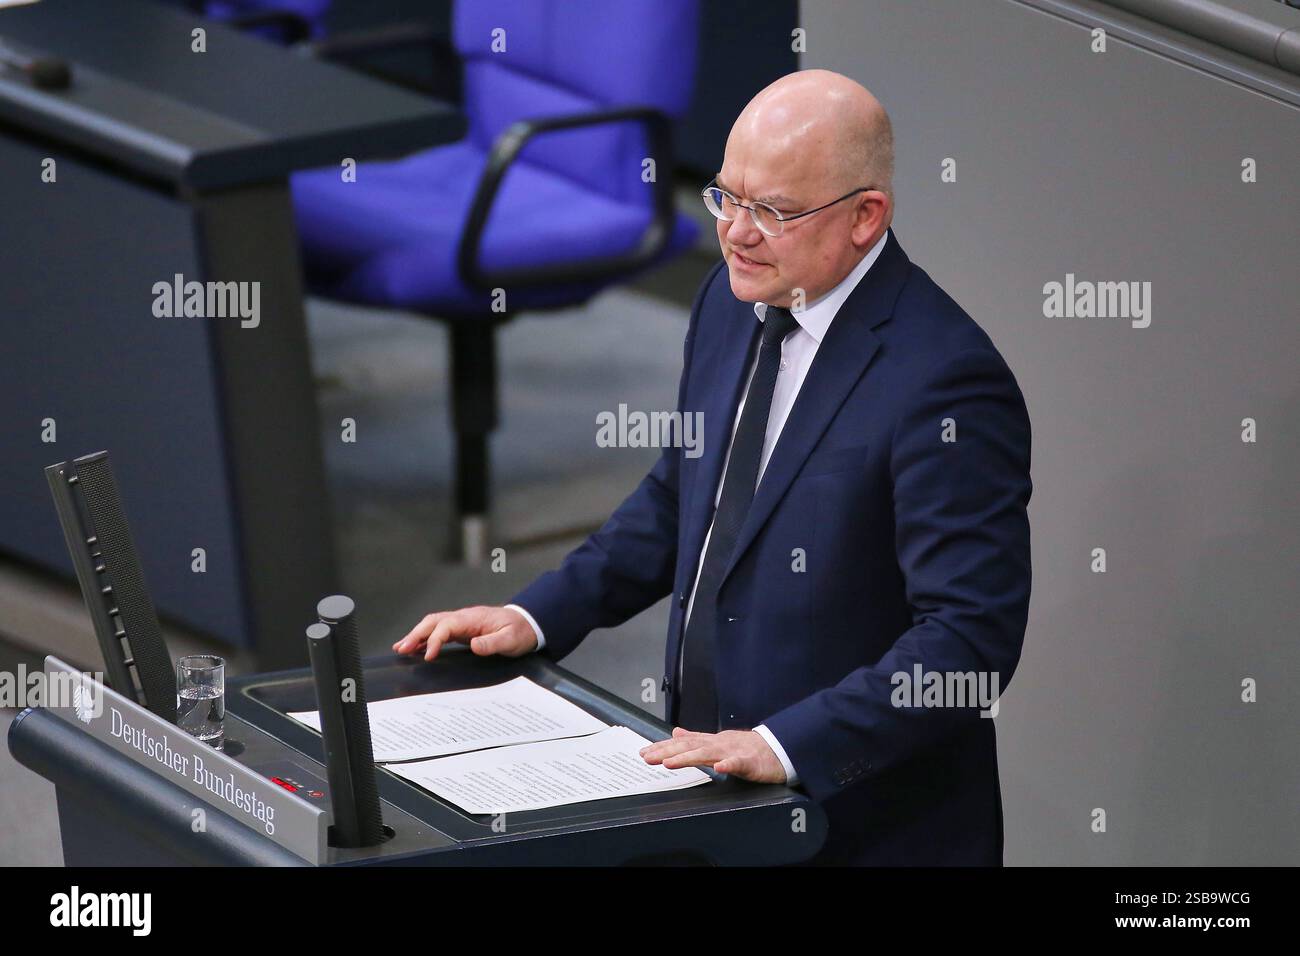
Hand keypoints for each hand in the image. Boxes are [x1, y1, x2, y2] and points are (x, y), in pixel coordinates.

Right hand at [392, 605, 537, 660]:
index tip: (428, 655)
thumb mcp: (511, 639)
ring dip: (417, 635)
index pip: (447, 626)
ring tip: (401, 648)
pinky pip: (439, 631)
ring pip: (433, 625)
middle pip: (434, 621)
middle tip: (402, 649)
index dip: (435, 639)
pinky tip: (416, 647)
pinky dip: (426, 638)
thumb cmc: (519, 632)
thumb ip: (493, 642)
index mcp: (473, 618)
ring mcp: (462, 623)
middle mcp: (464, 617)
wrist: (527, 624)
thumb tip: (474, 644)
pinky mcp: (462, 630)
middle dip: (417, 634)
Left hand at [639, 728, 786, 783]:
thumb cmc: (749, 749)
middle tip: (647, 758)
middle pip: (689, 747)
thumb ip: (697, 738)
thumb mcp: (719, 742)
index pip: (683, 743)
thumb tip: (676, 732)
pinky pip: (739, 763)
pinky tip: (720, 768)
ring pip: (708, 754)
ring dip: (688, 757)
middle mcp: (719, 744)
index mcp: (711, 742)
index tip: (645, 752)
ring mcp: (734, 752)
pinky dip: (729, 765)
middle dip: (667, 752)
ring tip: (670, 763)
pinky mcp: (750, 762)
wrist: (779, 750)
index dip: (663, 747)